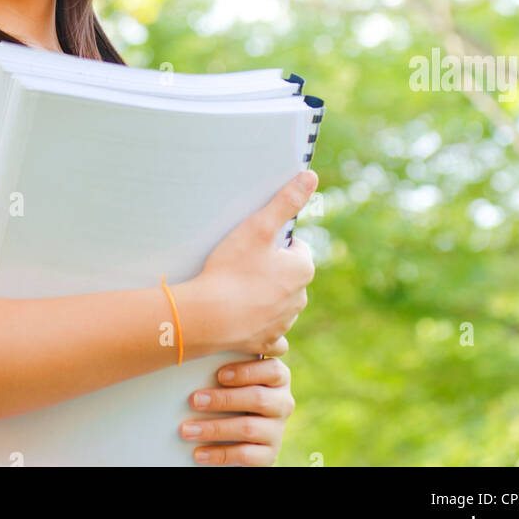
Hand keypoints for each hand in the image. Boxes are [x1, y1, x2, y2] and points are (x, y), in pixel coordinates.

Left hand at [179, 355, 294, 466]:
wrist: (239, 433)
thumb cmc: (231, 393)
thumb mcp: (235, 379)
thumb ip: (227, 369)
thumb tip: (197, 362)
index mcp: (278, 377)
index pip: (272, 370)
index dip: (246, 372)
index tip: (220, 375)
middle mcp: (283, 403)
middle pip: (258, 398)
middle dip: (223, 399)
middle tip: (194, 400)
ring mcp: (277, 431)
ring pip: (248, 428)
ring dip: (214, 429)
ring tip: (187, 430)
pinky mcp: (269, 455)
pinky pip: (245, 455)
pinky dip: (219, 454)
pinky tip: (199, 453)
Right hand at [191, 171, 317, 355]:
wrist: (207, 316)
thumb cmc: (232, 268)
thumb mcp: (259, 226)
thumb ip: (286, 200)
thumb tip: (311, 177)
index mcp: (302, 270)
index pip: (297, 248)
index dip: (275, 243)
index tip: (255, 244)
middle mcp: (299, 299)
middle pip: (288, 275)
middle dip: (271, 268)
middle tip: (242, 263)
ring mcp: (283, 323)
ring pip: (280, 303)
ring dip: (266, 295)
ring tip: (237, 287)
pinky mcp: (265, 342)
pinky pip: (271, 333)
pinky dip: (261, 325)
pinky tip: (245, 317)